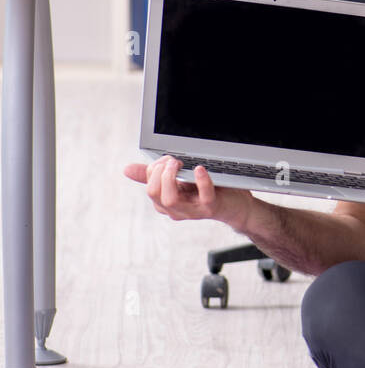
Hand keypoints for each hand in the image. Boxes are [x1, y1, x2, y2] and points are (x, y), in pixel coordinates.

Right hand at [123, 156, 252, 229]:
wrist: (234, 206)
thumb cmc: (206, 192)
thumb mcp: (179, 181)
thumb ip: (155, 175)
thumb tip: (127, 170)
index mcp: (167, 202)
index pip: (150, 186)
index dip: (154, 169)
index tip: (165, 158)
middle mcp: (177, 209)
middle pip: (155, 194)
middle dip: (159, 172)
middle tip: (171, 160)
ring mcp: (193, 210)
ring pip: (170, 200)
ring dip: (171, 178)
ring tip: (178, 163)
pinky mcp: (211, 207)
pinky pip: (204, 197)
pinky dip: (201, 181)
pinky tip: (199, 169)